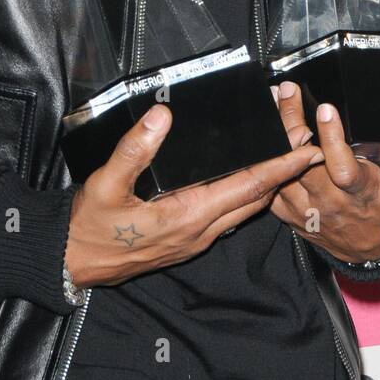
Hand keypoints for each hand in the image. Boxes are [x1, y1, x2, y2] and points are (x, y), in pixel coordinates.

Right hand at [64, 100, 319, 287]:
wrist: (72, 263)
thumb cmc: (89, 226)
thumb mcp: (105, 185)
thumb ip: (134, 150)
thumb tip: (162, 116)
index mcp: (188, 216)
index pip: (248, 187)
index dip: (281, 167)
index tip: (307, 150)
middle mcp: (201, 231)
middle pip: (256, 199)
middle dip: (284, 172)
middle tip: (306, 142)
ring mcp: (196, 239)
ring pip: (245, 210)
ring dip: (269, 184)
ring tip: (286, 157)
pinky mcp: (187, 240)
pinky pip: (229, 215)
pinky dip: (248, 195)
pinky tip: (248, 180)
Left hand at [269, 81, 379, 263]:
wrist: (367, 248)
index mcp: (363, 191)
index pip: (342, 168)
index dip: (331, 140)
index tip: (326, 108)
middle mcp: (330, 200)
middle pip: (303, 160)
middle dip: (293, 122)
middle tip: (289, 89)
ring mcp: (306, 206)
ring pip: (281, 168)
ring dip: (276, 132)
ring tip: (276, 96)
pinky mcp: (288, 208)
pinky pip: (268, 181)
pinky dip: (265, 153)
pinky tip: (265, 124)